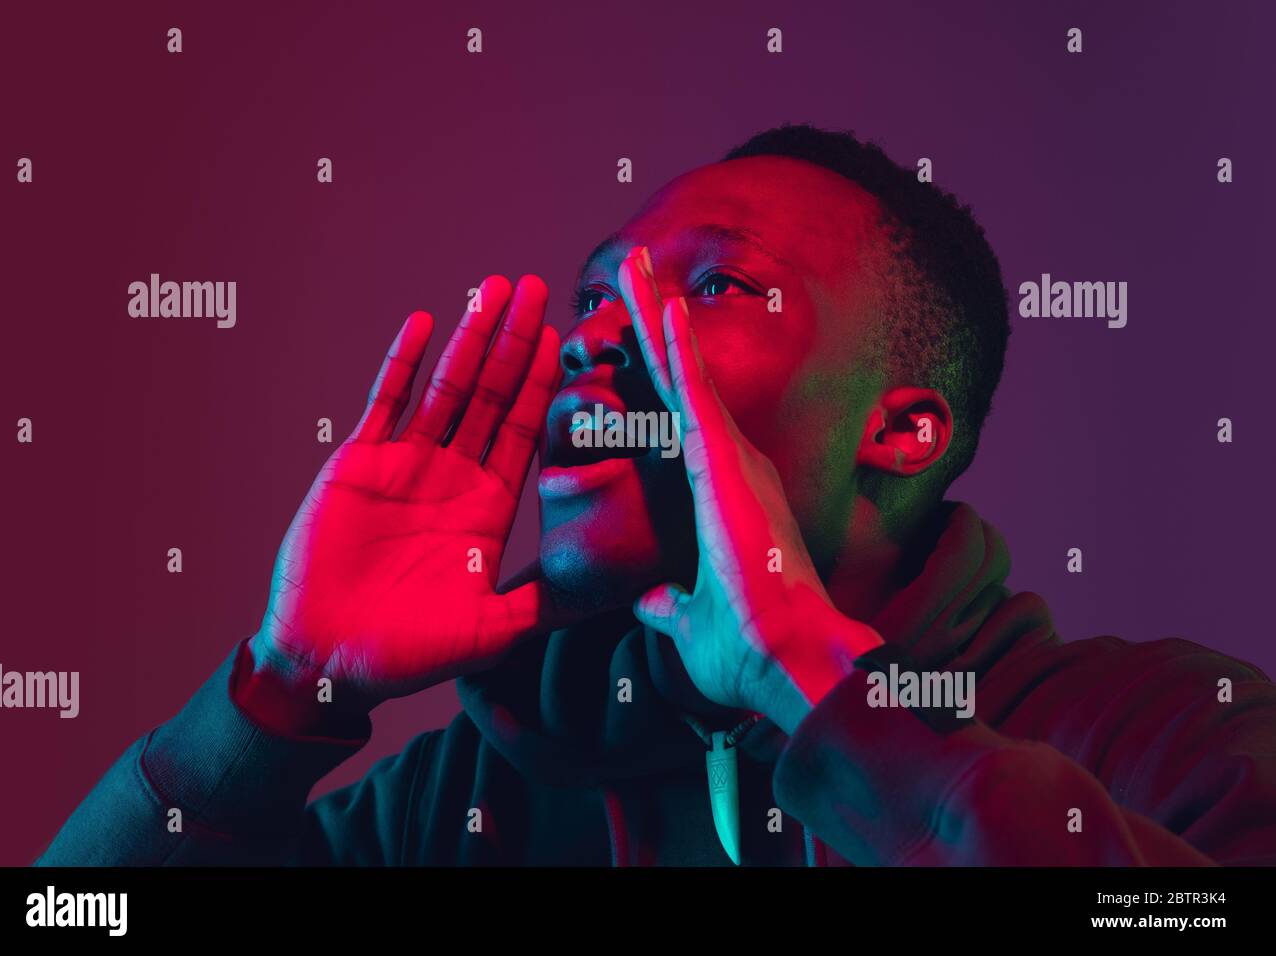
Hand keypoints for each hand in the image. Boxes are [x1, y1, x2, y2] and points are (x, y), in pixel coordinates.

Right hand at [249, 275, 572, 721]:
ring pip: (445, 388)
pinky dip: (402, 363)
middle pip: (491, 395)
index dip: (542, 386)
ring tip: (491, 289)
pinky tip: (424, 322)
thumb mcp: (490, 631)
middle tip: (536, 289)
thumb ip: (544, 604)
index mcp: (488, 507)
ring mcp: (406, 465)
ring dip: (468, 338)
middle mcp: (453, 477)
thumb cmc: (407, 653)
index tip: (562, 341)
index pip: (524, 432)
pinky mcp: (359, 462)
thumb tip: (611, 599)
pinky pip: (384, 402)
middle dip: (513, 342)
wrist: (328, 660)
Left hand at [618, 249, 883, 730]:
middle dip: (651, 326)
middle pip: (676, 380)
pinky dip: (678, 348)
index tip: (626, 345)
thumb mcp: (687, 618)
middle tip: (629, 273)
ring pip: (681, 371)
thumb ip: (666, 599)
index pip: (672, 424)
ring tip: (631, 263)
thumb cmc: (748, 649)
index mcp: (719, 495)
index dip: (651, 381)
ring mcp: (728, 457)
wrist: (786, 660)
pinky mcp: (725, 462)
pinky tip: (661, 305)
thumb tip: (646, 600)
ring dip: (655, 316)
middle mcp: (728, 464)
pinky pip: (696, 392)